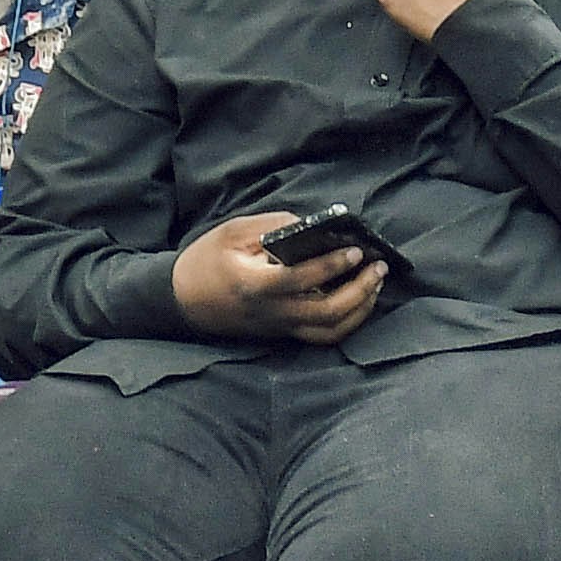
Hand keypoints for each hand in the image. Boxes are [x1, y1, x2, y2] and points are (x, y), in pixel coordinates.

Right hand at [167, 210, 394, 349]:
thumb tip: (311, 224)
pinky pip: (321, 336)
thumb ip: (273, 226)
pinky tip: (359, 302)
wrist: (182, 300)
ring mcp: (278, 327)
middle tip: (378, 267)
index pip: (302, 279)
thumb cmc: (205, 261)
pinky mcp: (282, 333)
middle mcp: (272, 312)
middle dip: (359, 290)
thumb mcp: (233, 232)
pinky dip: (347, 322)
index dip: (332, 265)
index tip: (355, 249)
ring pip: (329, 331)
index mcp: (256, 285)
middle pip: (326, 312)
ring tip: (375, 284)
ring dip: (360, 309)